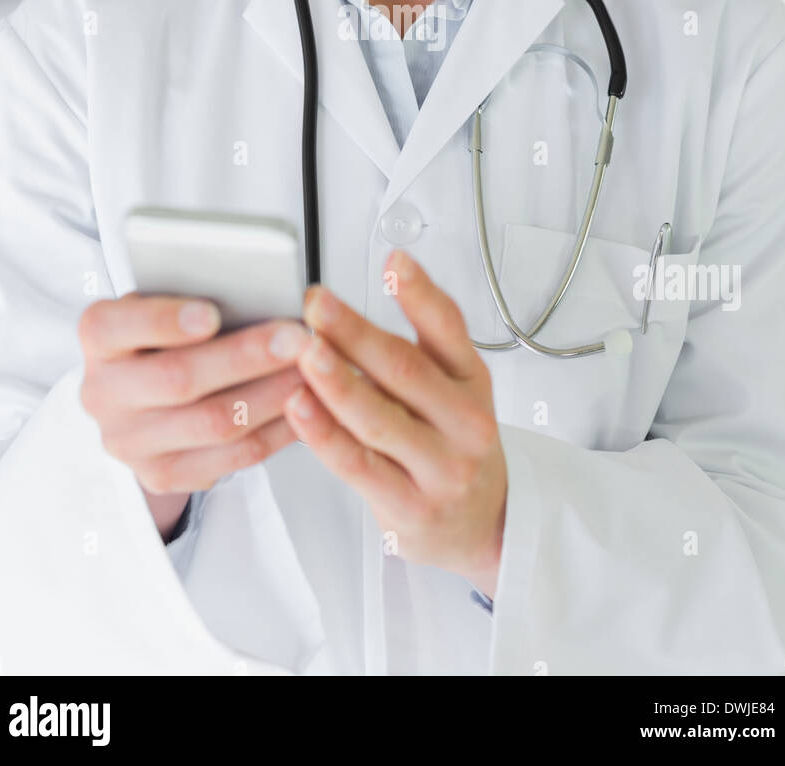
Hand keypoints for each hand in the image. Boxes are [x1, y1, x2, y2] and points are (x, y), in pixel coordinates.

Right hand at [78, 293, 311, 533]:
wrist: (144, 397)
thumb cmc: (168, 331)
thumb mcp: (166, 300)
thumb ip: (196, 292)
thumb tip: (258, 289)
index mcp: (98, 335)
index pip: (117, 326)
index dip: (164, 321)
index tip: (213, 313)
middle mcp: (103, 392)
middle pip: (178, 379)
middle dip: (245, 357)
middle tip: (296, 338)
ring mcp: (129, 442)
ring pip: (213, 423)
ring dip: (272, 395)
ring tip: (312, 369)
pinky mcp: (161, 475)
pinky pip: (231, 458)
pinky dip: (276, 430)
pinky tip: (305, 404)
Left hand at [284, 250, 507, 598]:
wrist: (484, 523)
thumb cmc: (454, 441)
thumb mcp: (456, 384)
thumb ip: (422, 339)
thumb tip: (373, 283)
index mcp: (472, 379)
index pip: (450, 329)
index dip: (421, 293)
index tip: (394, 262)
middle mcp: (464, 421)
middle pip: (405, 371)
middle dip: (355, 333)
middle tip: (317, 304)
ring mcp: (440, 468)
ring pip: (380, 419)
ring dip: (337, 383)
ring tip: (304, 351)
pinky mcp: (409, 508)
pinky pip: (359, 467)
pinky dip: (325, 435)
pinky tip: (300, 407)